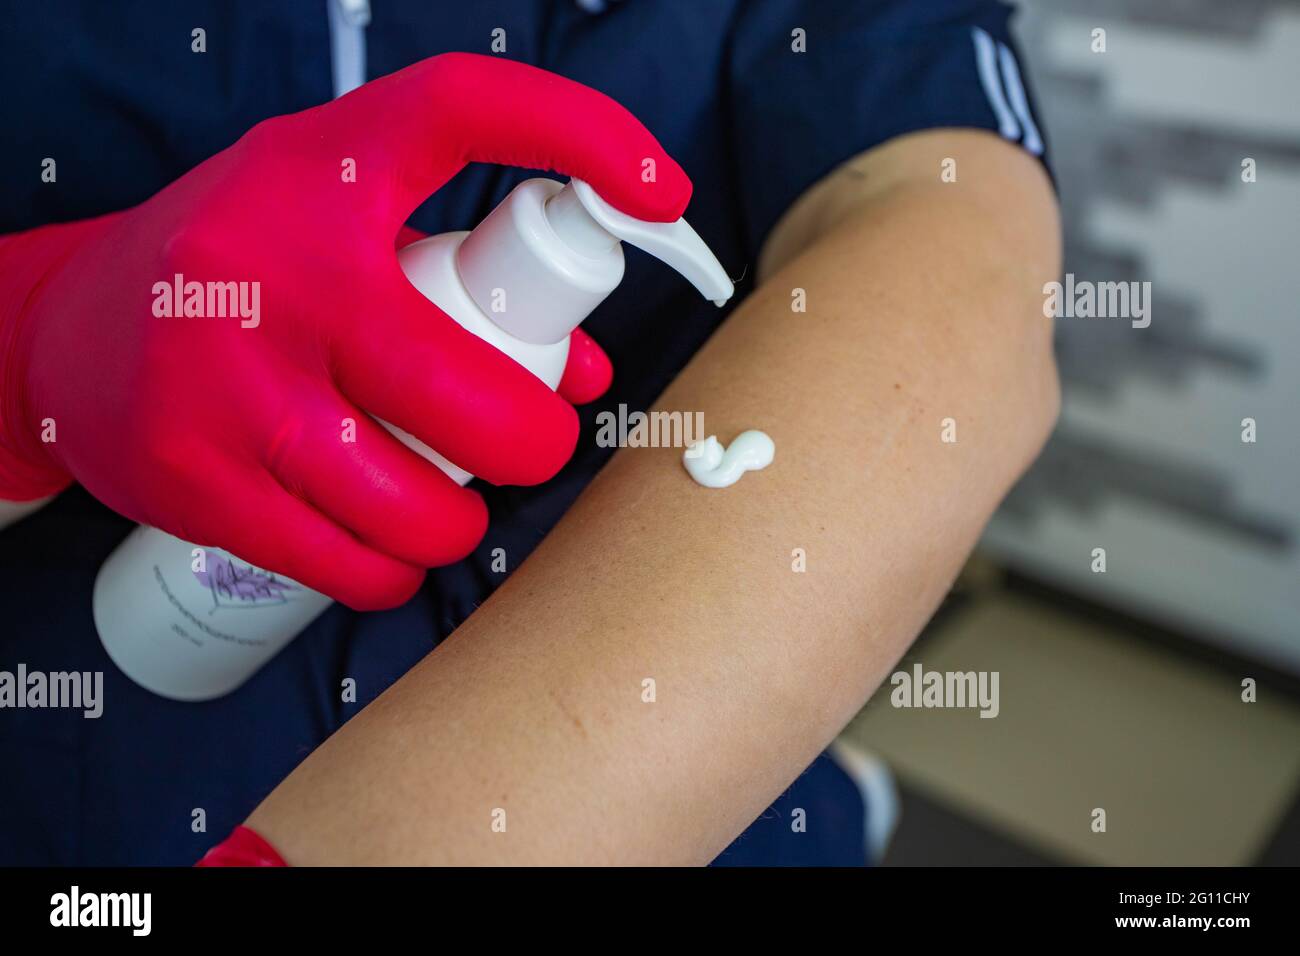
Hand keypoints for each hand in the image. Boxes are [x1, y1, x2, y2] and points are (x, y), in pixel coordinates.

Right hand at [0, 52, 688, 607]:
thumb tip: (580, 369)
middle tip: (531, 444)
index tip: (661, 193)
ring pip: (414, 501)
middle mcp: (273, 267)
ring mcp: (224, 381)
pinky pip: (345, 561)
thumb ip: (452, 264)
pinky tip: (390, 550)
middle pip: (471, 388)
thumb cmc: (237, 268)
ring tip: (454, 506)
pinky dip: (391, 570)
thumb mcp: (331, 220)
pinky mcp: (192, 480)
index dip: (580, 135)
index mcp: (320, 175)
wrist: (62, 334)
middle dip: (532, 441)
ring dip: (461, 520)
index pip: (463, 111)